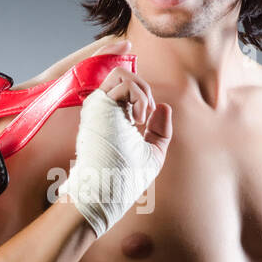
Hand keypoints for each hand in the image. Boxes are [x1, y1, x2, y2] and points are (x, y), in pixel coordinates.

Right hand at [58, 42, 172, 236]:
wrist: (108, 188)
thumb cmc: (126, 178)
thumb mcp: (153, 153)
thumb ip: (160, 131)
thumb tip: (163, 106)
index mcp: (113, 119)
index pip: (126, 91)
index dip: (143, 97)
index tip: (148, 120)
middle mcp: (103, 110)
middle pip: (124, 77)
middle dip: (144, 92)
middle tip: (146, 118)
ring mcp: (99, 106)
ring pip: (121, 73)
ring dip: (141, 91)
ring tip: (142, 117)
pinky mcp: (98, 105)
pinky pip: (124, 82)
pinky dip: (139, 97)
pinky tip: (138, 120)